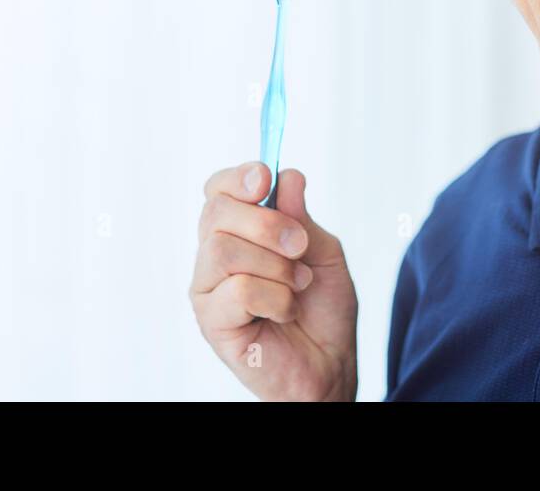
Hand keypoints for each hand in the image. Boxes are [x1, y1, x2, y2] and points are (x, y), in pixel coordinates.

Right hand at [191, 162, 357, 400]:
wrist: (330, 364)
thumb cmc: (322, 309)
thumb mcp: (322, 251)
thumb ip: (300, 216)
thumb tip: (286, 175)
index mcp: (237, 232)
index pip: (217, 190)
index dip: (237, 178)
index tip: (264, 179)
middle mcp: (214, 256)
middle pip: (216, 211)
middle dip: (268, 223)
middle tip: (301, 247)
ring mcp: (208, 289)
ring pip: (223, 249)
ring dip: (276, 266)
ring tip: (298, 287)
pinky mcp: (211, 322)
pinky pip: (238, 289)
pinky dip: (275, 298)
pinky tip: (285, 313)